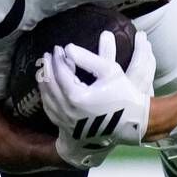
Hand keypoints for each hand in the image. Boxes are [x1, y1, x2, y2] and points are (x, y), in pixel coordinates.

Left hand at [38, 29, 154, 164]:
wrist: (132, 122)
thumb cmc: (123, 93)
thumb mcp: (109, 70)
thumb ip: (87, 58)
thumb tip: (67, 48)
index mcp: (77, 96)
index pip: (60, 72)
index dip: (58, 59)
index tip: (58, 48)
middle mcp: (68, 111)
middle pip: (50, 85)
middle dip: (48, 68)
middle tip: (47, 55)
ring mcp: (68, 122)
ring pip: (48, 99)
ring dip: (44, 83)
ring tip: (45, 70)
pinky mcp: (69, 128)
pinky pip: (52, 112)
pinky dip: (47, 99)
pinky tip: (48, 91)